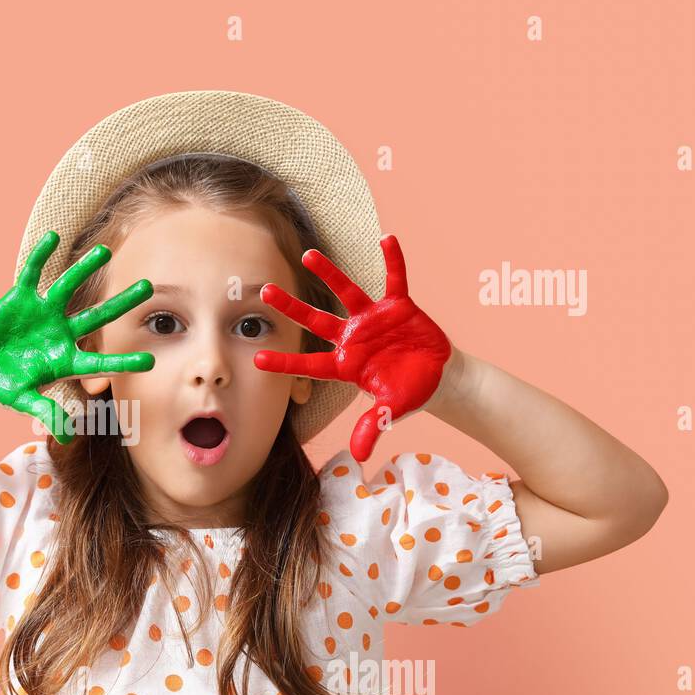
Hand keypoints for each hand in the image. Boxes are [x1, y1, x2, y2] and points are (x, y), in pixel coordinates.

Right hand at [0, 229, 155, 444]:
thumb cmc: (2, 386)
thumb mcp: (22, 401)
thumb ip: (45, 411)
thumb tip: (67, 436)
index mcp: (64, 360)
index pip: (100, 361)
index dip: (124, 360)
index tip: (152, 358)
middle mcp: (60, 332)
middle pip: (97, 317)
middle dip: (121, 303)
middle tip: (149, 288)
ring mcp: (42, 313)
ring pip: (67, 288)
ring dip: (84, 270)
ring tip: (104, 252)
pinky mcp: (20, 298)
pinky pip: (31, 274)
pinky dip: (39, 257)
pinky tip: (52, 238)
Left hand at [253, 234, 452, 463]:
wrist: (437, 377)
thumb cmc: (408, 393)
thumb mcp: (392, 410)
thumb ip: (374, 426)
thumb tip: (361, 456)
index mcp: (346, 365)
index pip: (310, 364)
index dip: (286, 362)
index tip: (257, 358)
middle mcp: (353, 338)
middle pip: (316, 321)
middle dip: (291, 308)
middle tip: (264, 291)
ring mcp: (373, 320)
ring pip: (347, 292)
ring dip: (329, 274)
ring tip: (308, 254)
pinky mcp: (399, 306)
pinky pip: (395, 279)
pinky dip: (394, 261)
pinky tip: (387, 239)